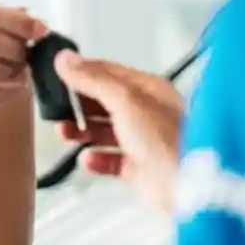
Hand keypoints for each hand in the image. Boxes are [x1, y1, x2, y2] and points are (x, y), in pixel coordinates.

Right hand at [53, 50, 183, 212]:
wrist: (187, 185)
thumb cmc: (168, 139)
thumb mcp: (125, 100)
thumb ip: (93, 80)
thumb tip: (66, 60)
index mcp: (148, 89)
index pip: (108, 72)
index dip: (82, 71)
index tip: (58, 73)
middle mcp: (146, 112)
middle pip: (104, 101)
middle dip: (78, 104)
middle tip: (56, 107)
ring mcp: (143, 140)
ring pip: (104, 131)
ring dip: (82, 131)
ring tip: (65, 132)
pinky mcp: (139, 167)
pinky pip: (111, 159)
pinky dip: (97, 159)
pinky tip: (88, 158)